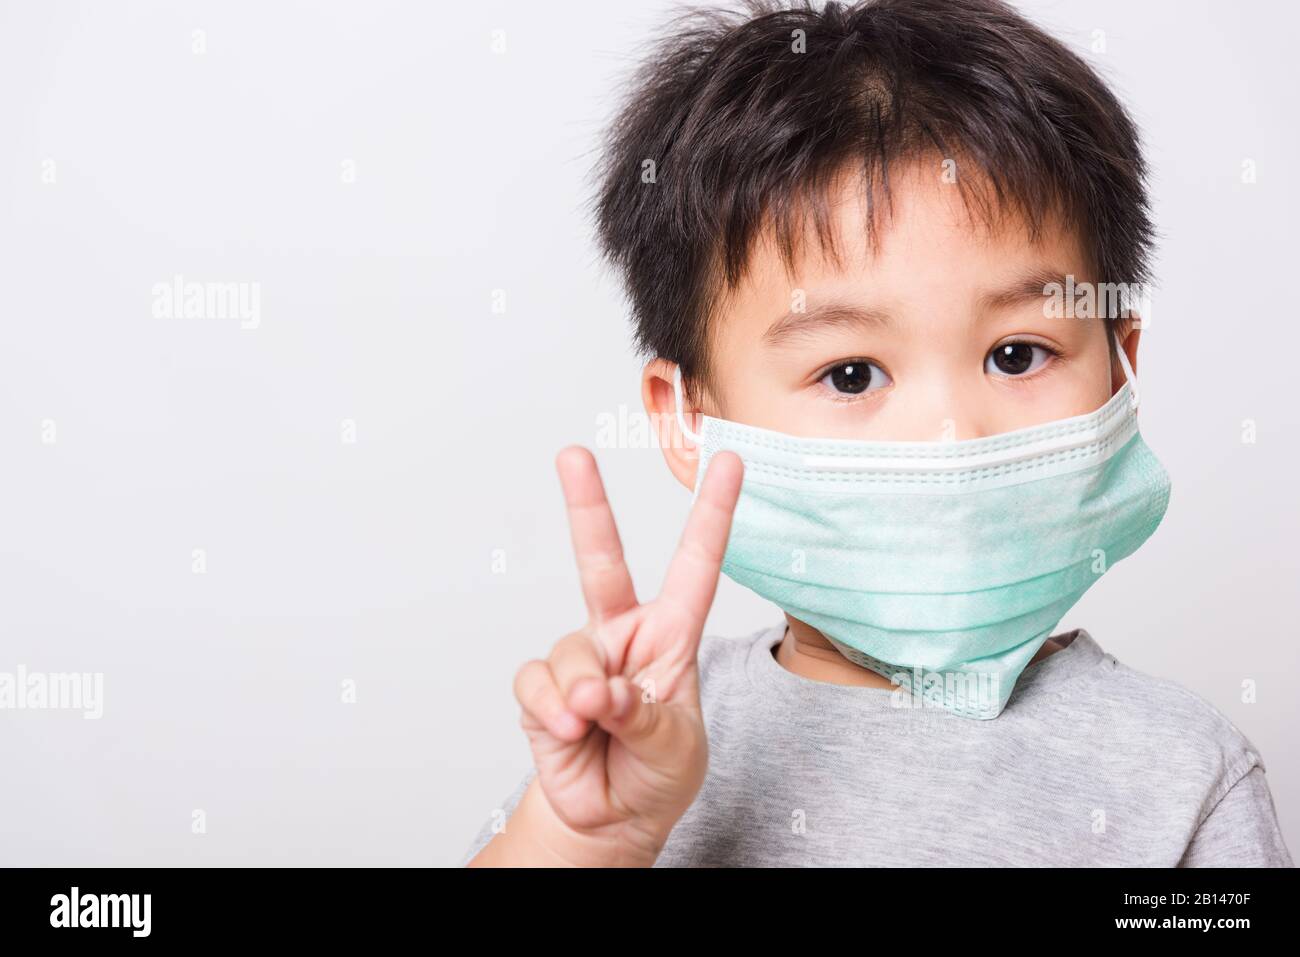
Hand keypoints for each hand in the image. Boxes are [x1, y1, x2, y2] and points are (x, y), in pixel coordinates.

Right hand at [509, 445, 742, 864]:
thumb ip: (642, 718)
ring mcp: (580, 658)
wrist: (610, 819)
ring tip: (595, 727)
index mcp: (671, 636)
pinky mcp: (542, 687)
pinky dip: (551, 710)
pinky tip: (567, 732)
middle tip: (572, 455)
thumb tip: (597, 692)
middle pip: (601, 560)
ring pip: (571, 651)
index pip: (695, 566)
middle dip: (586, 505)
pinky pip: (536, 682)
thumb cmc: (658, 773)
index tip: (731, 462)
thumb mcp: (676, 749)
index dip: (713, 514)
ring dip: (584, 696)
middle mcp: (622, 635)